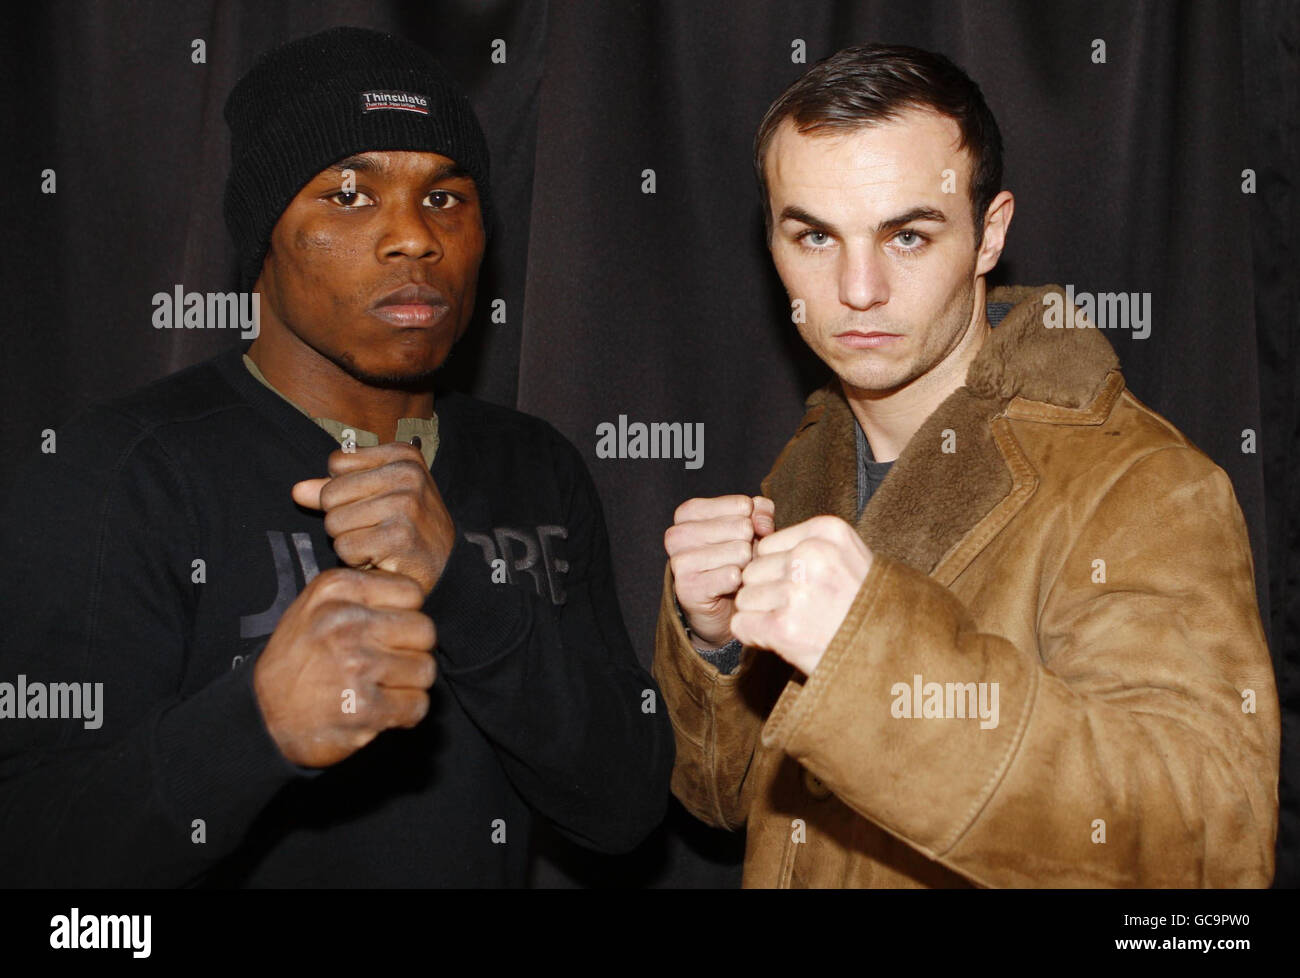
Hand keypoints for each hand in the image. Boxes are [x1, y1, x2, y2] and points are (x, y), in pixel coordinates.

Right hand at [253, 567, 436, 767]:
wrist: (263, 715)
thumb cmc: (301, 658)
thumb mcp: (318, 606)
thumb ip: (364, 594)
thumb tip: (416, 600)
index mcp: (335, 590)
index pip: (412, 593)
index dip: (405, 615)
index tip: (385, 632)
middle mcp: (345, 623)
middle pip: (425, 632)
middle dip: (412, 651)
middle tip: (387, 664)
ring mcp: (356, 665)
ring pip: (425, 670)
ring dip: (409, 684)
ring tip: (379, 687)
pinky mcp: (364, 707)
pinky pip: (417, 705)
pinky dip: (405, 713)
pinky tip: (380, 710)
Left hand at [292, 442, 455, 596]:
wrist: (445, 567)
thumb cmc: (407, 527)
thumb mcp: (377, 496)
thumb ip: (335, 488)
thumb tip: (297, 490)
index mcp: (404, 455)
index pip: (337, 463)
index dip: (346, 491)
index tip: (376, 504)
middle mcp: (407, 474)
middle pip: (330, 493)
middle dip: (343, 517)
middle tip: (376, 529)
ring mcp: (405, 503)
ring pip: (334, 522)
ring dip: (349, 540)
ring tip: (379, 543)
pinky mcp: (398, 536)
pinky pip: (345, 547)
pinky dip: (356, 559)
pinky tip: (380, 557)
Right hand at [664, 494, 774, 648]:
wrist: (723, 608)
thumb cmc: (736, 560)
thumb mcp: (752, 526)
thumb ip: (760, 511)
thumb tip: (761, 523)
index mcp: (688, 512)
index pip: (742, 505)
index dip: (754, 523)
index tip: (744, 538)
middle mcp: (677, 534)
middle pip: (742, 527)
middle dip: (750, 545)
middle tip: (738, 560)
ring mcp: (679, 562)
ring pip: (740, 551)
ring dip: (746, 566)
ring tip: (735, 572)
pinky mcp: (687, 588)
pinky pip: (732, 576)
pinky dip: (739, 583)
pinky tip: (730, 588)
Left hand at [729, 515, 872, 675]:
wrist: (894, 655)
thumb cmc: (867, 609)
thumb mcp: (849, 558)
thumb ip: (808, 547)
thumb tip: (754, 549)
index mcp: (828, 531)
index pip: (767, 545)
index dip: (777, 570)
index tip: (803, 588)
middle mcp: (810, 555)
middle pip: (752, 570)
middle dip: (767, 593)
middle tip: (799, 612)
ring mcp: (796, 591)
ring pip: (744, 597)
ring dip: (761, 615)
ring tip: (797, 626)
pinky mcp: (783, 627)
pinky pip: (741, 624)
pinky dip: (754, 636)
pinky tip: (782, 640)